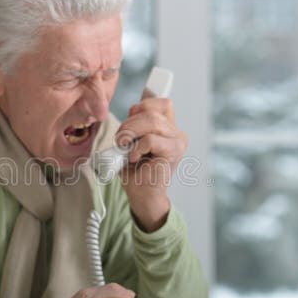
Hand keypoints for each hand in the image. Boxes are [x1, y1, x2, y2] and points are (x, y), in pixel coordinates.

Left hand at [116, 97, 186, 231]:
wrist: (141, 194)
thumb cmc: (136, 170)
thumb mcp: (132, 140)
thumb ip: (136, 123)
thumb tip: (134, 107)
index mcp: (168, 127)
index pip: (160, 102)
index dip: (141, 107)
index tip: (129, 124)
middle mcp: (176, 132)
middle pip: (152, 110)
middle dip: (129, 123)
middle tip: (120, 140)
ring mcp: (177, 141)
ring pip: (152, 121)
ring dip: (130, 132)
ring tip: (124, 147)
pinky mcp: (173, 152)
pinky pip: (151, 139)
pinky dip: (137, 147)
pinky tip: (134, 157)